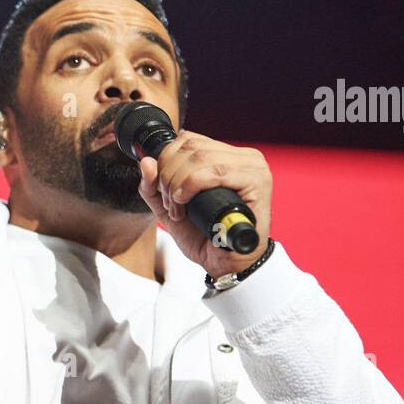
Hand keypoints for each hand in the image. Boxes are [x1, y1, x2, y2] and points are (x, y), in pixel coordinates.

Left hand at [136, 129, 272, 278]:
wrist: (225, 263)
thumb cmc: (204, 236)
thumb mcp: (169, 207)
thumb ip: (153, 186)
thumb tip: (145, 161)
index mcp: (226, 156)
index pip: (188, 139)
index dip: (165, 160)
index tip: (161, 189)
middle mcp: (243, 156)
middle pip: (190, 147)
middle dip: (168, 175)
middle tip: (170, 203)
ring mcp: (253, 167)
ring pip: (199, 157)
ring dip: (178, 184)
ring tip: (177, 209)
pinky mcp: (257, 181)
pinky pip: (215, 171)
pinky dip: (191, 186)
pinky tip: (185, 204)